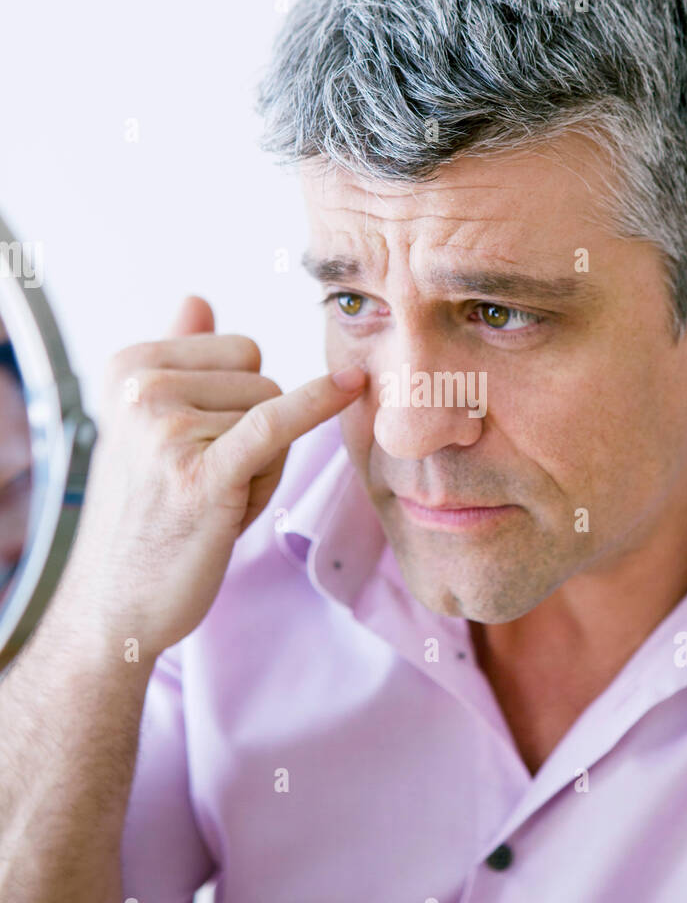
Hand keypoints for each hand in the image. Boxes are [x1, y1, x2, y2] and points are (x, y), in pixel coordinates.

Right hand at [58, 296, 365, 662]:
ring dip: (262, 467)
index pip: (240, 352)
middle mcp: (141, 388)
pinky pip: (276, 423)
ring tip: (211, 504)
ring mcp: (167, 429)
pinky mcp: (202, 474)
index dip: (239, 403)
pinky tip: (353, 388)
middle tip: (207, 485)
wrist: (117, 602)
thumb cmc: (148, 512)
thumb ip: (177, 358)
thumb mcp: (149, 425)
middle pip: (262, 379)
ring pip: (276, 414)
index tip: (196, 448)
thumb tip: (200, 299)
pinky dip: (317, 404)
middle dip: (254, 434)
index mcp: (128, 366)